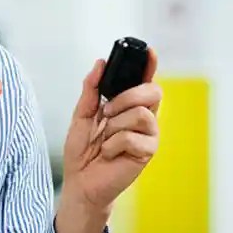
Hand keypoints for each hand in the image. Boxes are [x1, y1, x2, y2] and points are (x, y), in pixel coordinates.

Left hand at [56, 49, 160, 232]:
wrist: (80, 181)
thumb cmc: (83, 151)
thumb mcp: (82, 115)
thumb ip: (91, 90)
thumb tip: (100, 63)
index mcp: (129, 105)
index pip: (144, 80)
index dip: (149, 65)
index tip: (148, 51)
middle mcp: (143, 117)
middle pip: (152, 91)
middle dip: (126, 97)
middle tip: (107, 111)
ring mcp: (149, 134)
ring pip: (140, 113)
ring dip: (115, 125)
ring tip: (106, 139)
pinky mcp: (148, 152)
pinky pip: (133, 136)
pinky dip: (114, 144)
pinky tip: (109, 153)